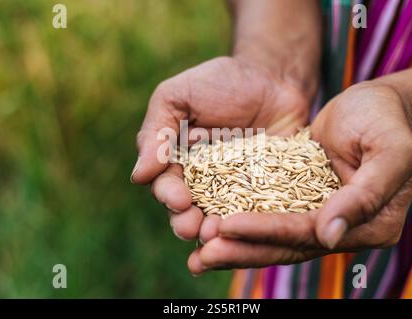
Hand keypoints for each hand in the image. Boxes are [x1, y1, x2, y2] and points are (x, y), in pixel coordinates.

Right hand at [131, 56, 310, 241]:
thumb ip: (157, 132)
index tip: (179, 199)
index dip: (168, 194)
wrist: (272, 79)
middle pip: (187, 209)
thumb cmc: (220, 83)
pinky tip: (247, 229)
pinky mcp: (260, 191)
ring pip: (216, 216)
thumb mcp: (178, 96)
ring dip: (213, 229)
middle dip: (185, 221)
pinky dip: (247, 222)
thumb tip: (139, 176)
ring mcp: (232, 187)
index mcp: (175, 159)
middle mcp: (201, 178)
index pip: (164, 183)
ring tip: (216, 233)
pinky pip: (252, 211)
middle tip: (192, 227)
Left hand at [187, 82, 411, 274]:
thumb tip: (328, 235)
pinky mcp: (303, 201)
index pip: (310, 234)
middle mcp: (343, 229)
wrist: (376, 105)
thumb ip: (366, 195)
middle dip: (243, 250)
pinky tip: (214, 224)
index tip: (226, 227)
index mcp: (371, 225)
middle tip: (200, 256)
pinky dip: (244, 221)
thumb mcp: (391, 151)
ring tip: (197, 252)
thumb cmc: (387, 120)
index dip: (268, 232)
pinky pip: (271, 214)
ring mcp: (321, 216)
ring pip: (275, 236)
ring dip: (237, 244)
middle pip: (287, 245)